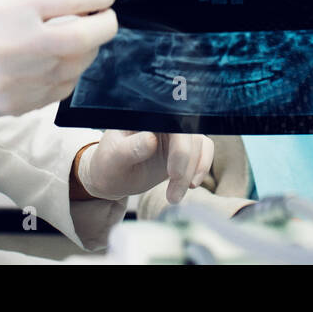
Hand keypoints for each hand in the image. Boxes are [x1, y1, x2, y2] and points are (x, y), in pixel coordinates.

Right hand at [0, 0, 116, 116]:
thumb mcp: (7, 3)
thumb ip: (50, 2)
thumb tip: (94, 2)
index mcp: (11, 12)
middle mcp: (17, 46)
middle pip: (83, 36)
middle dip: (104, 25)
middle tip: (105, 18)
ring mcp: (21, 80)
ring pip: (80, 63)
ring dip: (89, 48)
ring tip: (81, 38)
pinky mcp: (25, 104)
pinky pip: (66, 85)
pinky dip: (72, 70)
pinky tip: (60, 61)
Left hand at [78, 132, 214, 203]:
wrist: (112, 178)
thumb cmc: (108, 165)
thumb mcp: (113, 159)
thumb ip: (130, 148)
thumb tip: (151, 139)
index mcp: (145, 115)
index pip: (171, 119)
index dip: (179, 144)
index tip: (172, 173)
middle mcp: (163, 119)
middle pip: (189, 133)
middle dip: (186, 165)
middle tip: (173, 194)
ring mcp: (174, 132)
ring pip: (199, 143)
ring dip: (193, 171)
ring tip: (174, 197)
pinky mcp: (183, 146)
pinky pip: (204, 150)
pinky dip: (202, 167)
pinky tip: (191, 185)